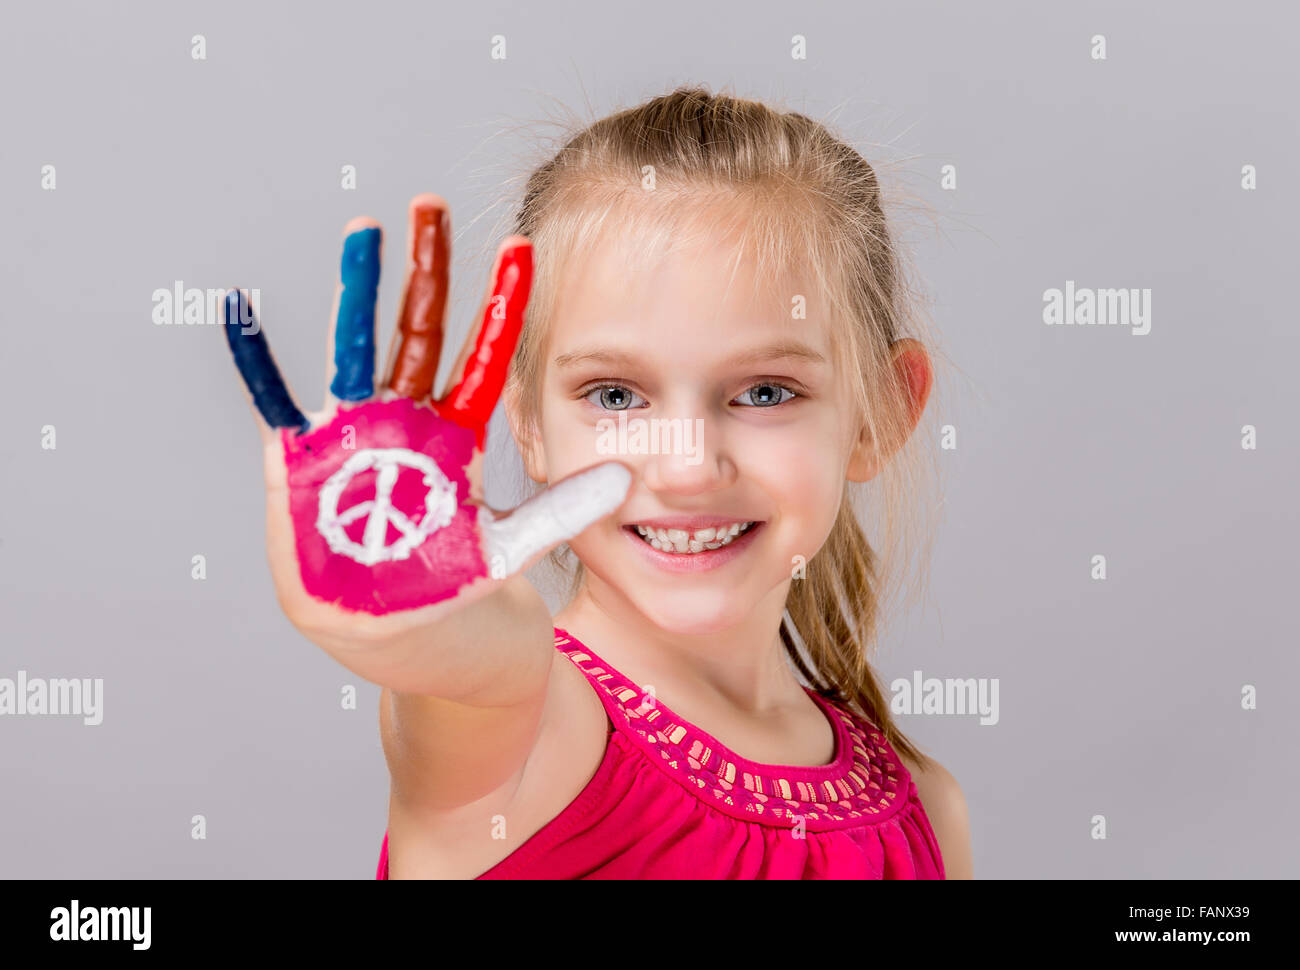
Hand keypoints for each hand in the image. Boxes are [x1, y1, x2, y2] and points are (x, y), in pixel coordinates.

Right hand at [221, 194, 629, 638]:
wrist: (421, 662)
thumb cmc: (472, 606)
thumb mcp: (519, 552)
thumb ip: (561, 509)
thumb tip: (629, 473)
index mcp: (455, 443)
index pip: (481, 359)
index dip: (500, 306)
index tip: (521, 246)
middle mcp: (405, 434)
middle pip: (415, 338)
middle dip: (423, 273)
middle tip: (433, 203)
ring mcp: (353, 448)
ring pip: (354, 356)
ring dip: (357, 295)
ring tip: (364, 231)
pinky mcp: (306, 474)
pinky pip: (274, 411)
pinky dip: (258, 362)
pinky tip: (240, 308)